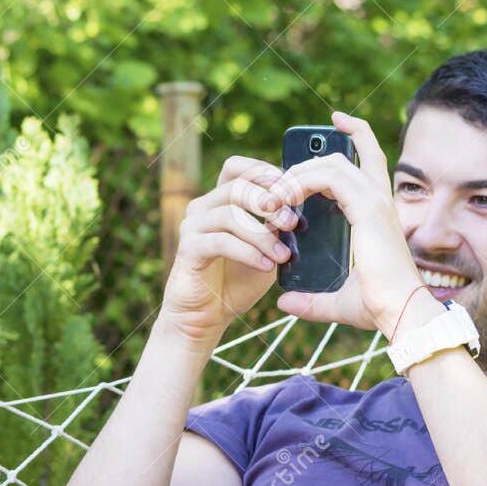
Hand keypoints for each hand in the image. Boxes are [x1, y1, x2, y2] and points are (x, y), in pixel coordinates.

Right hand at [160, 155, 299, 344]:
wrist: (207, 317)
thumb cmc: (237, 282)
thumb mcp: (265, 250)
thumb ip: (276, 228)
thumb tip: (298, 210)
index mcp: (220, 201)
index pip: (238, 168)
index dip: (265, 172)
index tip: (292, 192)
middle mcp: (203, 207)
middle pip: (237, 185)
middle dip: (270, 201)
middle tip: (293, 222)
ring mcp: (193, 227)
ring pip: (230, 214)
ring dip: (262, 234)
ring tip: (283, 255)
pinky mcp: (188, 249)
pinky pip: (221, 242)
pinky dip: (248, 253)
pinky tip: (266, 266)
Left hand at [266, 111, 424, 333]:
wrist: (401, 313)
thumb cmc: (380, 307)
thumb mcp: (337, 301)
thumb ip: (310, 300)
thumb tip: (284, 303)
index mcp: (376, 212)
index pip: (367, 158)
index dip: (354, 134)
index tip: (334, 121)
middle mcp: (379, 199)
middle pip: (340, 158)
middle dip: (302, 166)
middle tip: (274, 190)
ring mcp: (375, 200)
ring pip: (331, 163)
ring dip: (296, 175)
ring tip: (272, 199)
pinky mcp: (368, 207)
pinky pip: (330, 176)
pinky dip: (302, 181)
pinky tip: (283, 199)